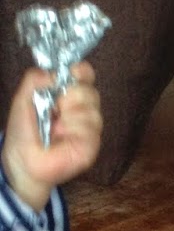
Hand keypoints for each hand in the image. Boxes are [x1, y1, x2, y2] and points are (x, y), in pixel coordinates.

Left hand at [2, 63, 101, 213]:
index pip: (86, 76)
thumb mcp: (23, 97)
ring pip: (92, 111)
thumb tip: (53, 74)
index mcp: (68, 95)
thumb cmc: (24, 131)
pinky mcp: (92, 146)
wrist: (24, 158)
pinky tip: (63, 138)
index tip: (73, 72)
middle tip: (55, 107)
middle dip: (71, 96)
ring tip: (56, 127)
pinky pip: (90, 129)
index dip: (83, 71)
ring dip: (70, 117)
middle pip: (91, 92)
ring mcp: (90, 129)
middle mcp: (83, 110)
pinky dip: (73, 131)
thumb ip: (35, 78)